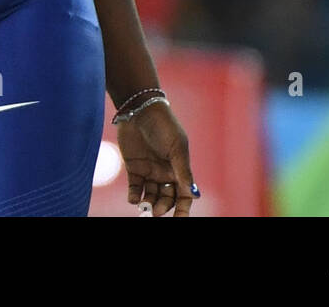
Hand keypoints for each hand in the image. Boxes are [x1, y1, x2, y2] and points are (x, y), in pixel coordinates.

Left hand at [117, 100, 195, 216]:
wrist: (140, 109)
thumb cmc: (164, 126)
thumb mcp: (176, 148)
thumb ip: (183, 171)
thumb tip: (194, 195)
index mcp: (179, 169)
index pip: (183, 195)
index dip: (182, 210)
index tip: (179, 219)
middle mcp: (165, 173)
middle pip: (167, 199)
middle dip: (163, 207)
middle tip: (155, 212)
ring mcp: (149, 171)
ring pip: (151, 196)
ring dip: (149, 205)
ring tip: (145, 207)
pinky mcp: (134, 168)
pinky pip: (135, 188)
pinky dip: (134, 197)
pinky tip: (133, 199)